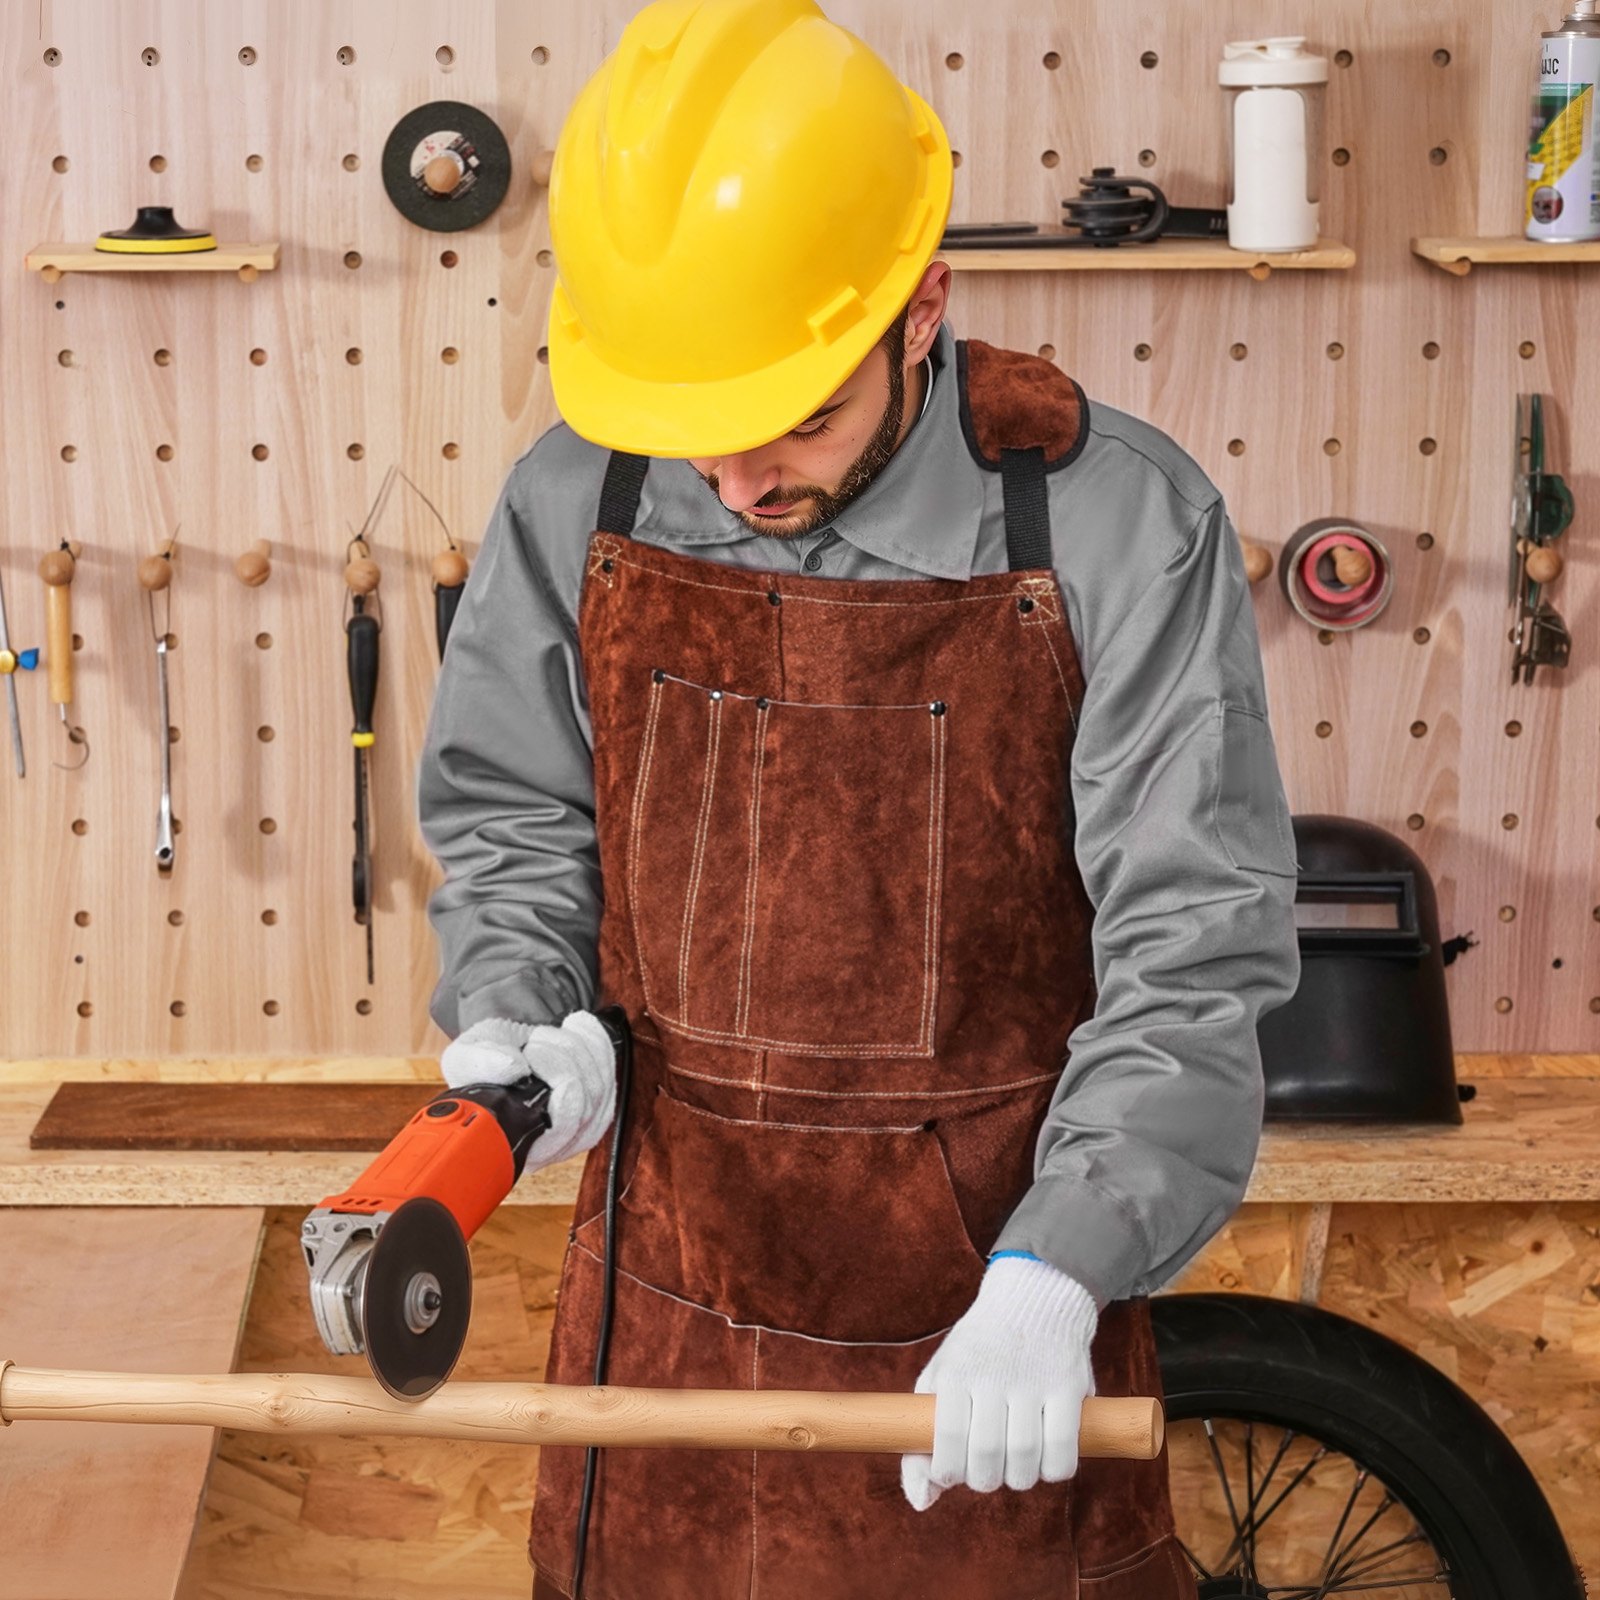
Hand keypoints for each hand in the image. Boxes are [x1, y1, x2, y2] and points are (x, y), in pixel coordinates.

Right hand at [439, 1010, 617, 1168]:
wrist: (506, 1044)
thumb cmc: (484, 1060)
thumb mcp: (463, 1059)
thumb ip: (477, 1063)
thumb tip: (512, 1068)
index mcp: (518, 1144)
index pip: (555, 1144)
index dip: (566, 1116)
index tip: (565, 1084)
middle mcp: (554, 1140)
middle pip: (584, 1110)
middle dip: (563, 1065)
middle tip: (533, 1044)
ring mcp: (582, 1121)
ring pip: (600, 1086)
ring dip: (574, 1048)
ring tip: (543, 1035)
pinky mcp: (601, 1095)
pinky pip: (610, 1067)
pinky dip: (596, 1040)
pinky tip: (577, 1025)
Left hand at [901, 1252, 1097, 1510]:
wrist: (1032, 1298)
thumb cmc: (977, 1352)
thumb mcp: (940, 1378)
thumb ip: (922, 1439)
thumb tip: (919, 1502)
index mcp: (955, 1372)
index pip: (946, 1440)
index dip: (947, 1472)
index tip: (950, 1473)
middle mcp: (993, 1376)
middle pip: (986, 1457)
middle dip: (983, 1479)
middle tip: (985, 1470)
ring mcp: (1033, 1381)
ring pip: (1025, 1461)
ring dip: (1018, 1478)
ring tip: (1014, 1465)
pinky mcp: (1068, 1386)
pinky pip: (1063, 1452)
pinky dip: (1053, 1470)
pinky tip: (1045, 1460)